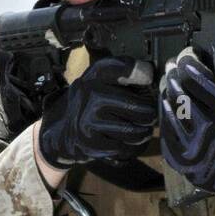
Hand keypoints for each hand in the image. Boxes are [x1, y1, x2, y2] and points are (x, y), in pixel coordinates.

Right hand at [38, 55, 156, 168]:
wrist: (63, 131)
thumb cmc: (92, 104)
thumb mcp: (100, 81)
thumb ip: (125, 72)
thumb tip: (151, 74)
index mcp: (95, 75)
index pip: (122, 67)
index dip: (141, 72)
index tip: (148, 78)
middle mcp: (91, 94)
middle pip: (139, 108)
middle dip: (150, 115)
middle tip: (149, 116)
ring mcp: (89, 120)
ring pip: (134, 131)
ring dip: (143, 133)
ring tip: (142, 130)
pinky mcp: (90, 143)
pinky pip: (124, 148)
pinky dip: (130, 147)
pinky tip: (126, 141)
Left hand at [160, 50, 214, 201]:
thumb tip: (208, 70)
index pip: (200, 79)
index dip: (189, 62)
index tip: (187, 55)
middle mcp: (209, 130)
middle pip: (182, 91)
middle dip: (176, 74)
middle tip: (173, 65)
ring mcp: (192, 147)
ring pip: (172, 110)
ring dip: (168, 91)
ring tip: (168, 81)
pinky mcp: (181, 161)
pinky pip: (167, 131)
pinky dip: (166, 114)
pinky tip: (166, 103)